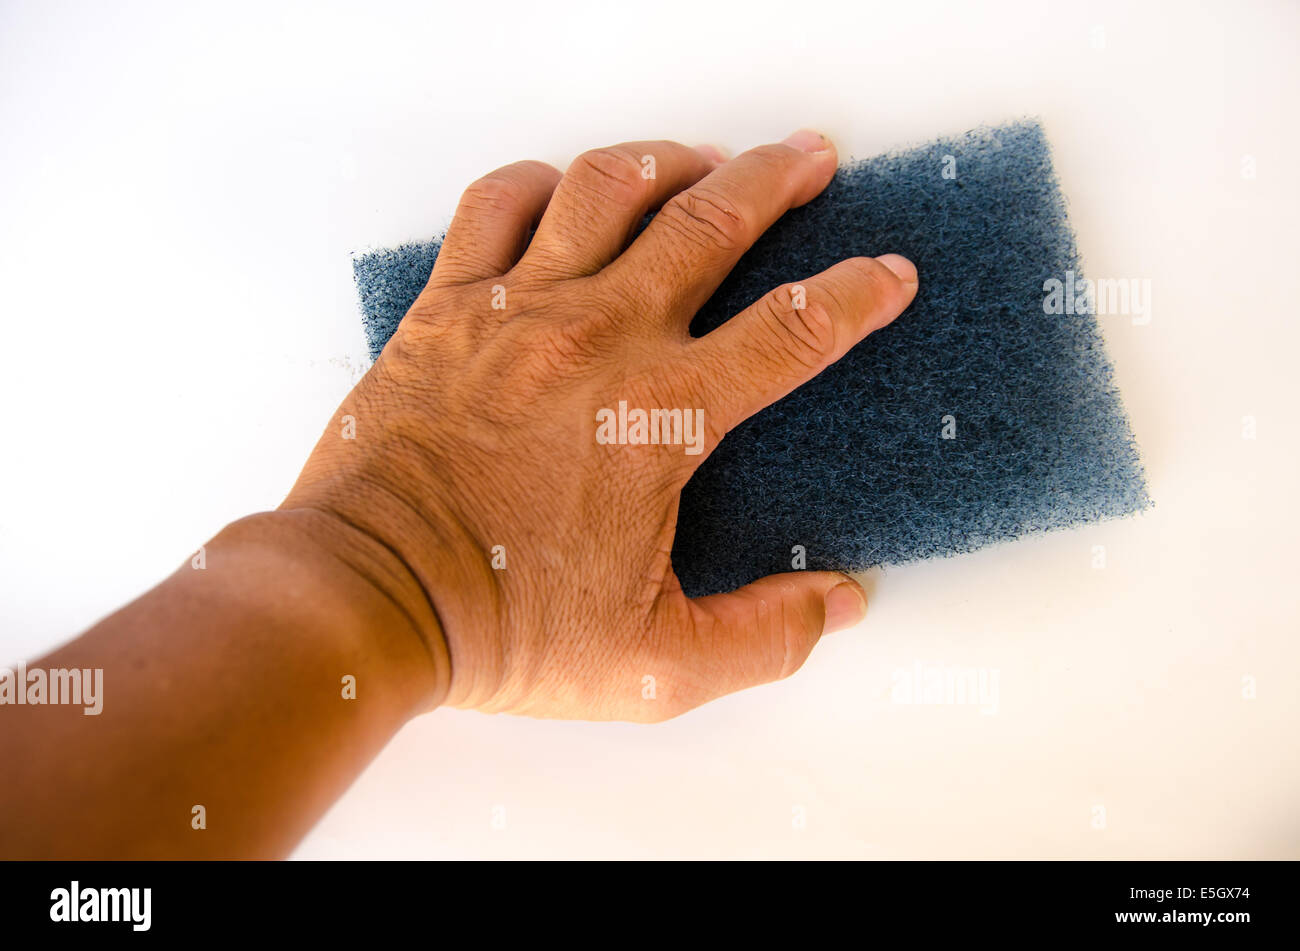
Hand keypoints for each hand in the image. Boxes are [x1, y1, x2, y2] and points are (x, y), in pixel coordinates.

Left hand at [283, 130, 917, 720]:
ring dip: (670, 161)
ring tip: (703, 159)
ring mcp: (517, 311)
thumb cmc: (502, 624)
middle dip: (777, 178)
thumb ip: (765, 637)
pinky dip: (540, 181)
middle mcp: (597, 338)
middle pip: (712, 221)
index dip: (855, 295)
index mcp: (661, 415)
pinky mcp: (447, 306)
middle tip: (810, 157)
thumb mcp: (656, 666)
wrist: (368, 597)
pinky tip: (566, 189)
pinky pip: (497, 204)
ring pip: (609, 189)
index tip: (886, 274)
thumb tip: (838, 603)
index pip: (791, 331)